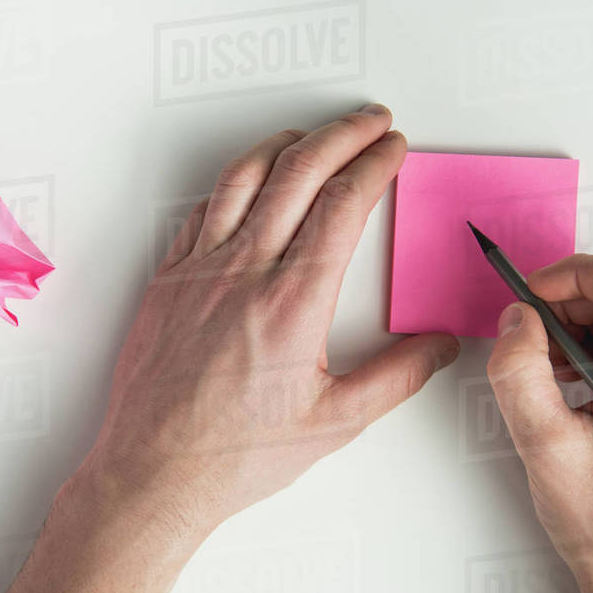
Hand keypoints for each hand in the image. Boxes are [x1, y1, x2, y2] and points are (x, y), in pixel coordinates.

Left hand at [76, 105, 458, 539]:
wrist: (154, 471)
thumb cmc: (233, 454)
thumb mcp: (334, 424)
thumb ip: (397, 378)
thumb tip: (438, 346)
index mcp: (293, 303)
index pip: (344, 205)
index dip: (374, 165)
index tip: (393, 148)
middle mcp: (244, 273)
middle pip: (298, 172)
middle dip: (341, 134)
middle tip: (369, 121)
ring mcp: (199, 272)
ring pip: (243, 178)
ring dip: (284, 145)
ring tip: (310, 135)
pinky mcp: (167, 281)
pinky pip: (202, 211)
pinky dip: (233, 183)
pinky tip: (247, 184)